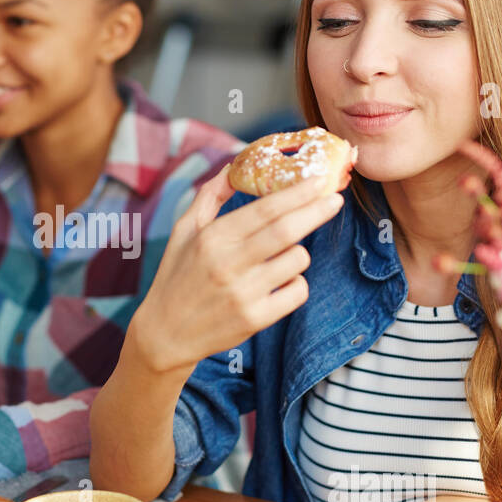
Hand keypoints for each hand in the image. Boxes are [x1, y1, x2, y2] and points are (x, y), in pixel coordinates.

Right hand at [127, 165, 343, 372]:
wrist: (166, 334)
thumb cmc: (177, 276)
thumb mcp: (184, 231)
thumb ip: (210, 197)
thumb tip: (233, 167)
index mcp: (212, 238)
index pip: (264, 209)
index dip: (296, 193)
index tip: (319, 179)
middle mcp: (228, 264)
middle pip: (287, 230)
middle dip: (317, 211)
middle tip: (336, 200)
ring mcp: (243, 293)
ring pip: (297, 260)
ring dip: (298, 252)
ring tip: (283, 255)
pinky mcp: (255, 319)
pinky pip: (297, 292)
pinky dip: (296, 283)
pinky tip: (281, 281)